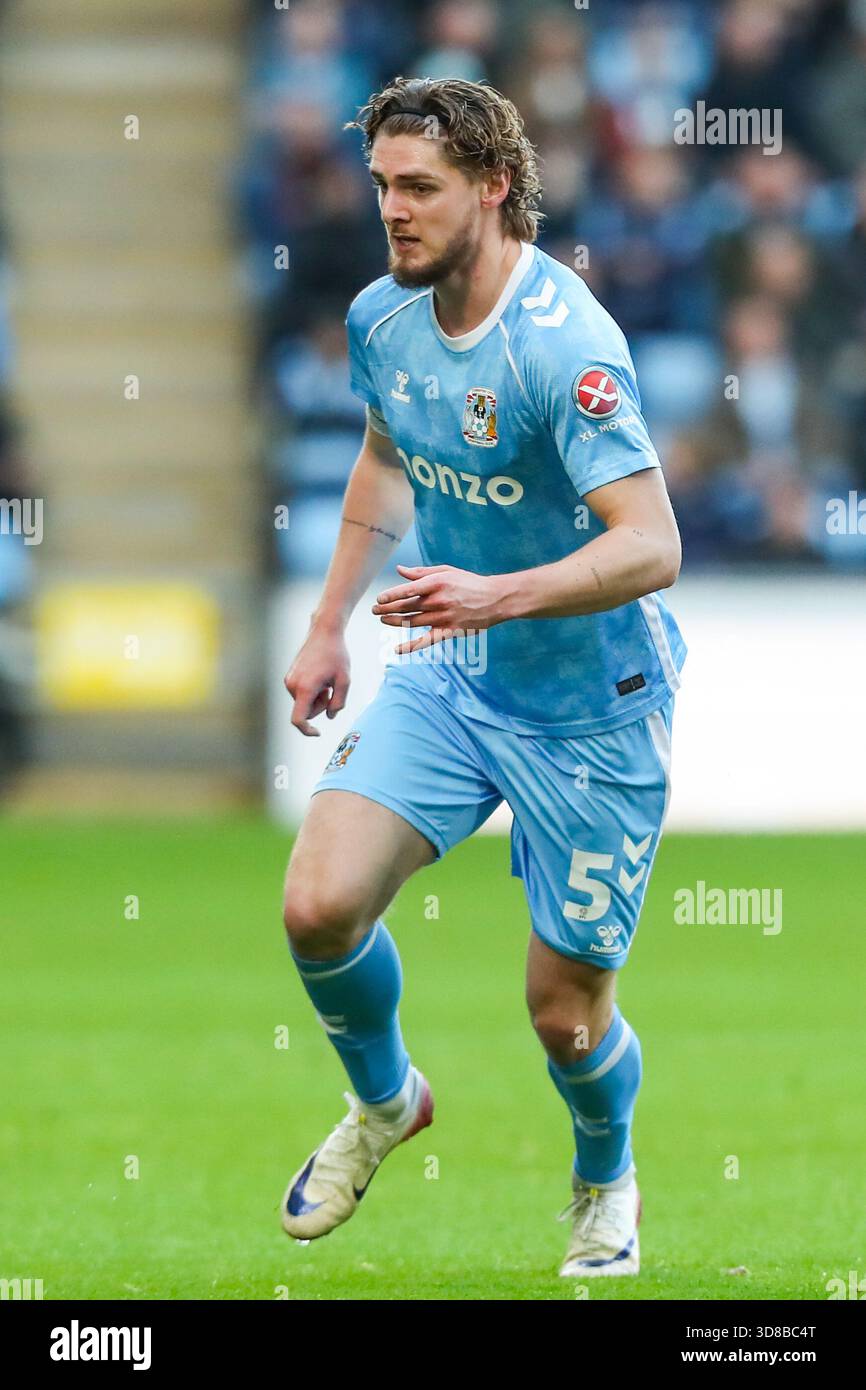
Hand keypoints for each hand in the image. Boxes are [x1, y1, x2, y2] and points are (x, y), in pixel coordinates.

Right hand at [284, 626, 350, 735]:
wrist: (324, 632)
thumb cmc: (336, 655)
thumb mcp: (344, 680)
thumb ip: (339, 702)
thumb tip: (330, 717)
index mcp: (305, 688)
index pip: (299, 719)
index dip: (307, 730)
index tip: (317, 733)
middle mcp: (292, 685)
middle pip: (306, 711)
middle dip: (320, 706)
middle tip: (331, 689)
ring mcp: (289, 680)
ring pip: (304, 703)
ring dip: (317, 698)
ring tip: (326, 680)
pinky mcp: (289, 676)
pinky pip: (301, 694)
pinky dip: (312, 691)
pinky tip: (320, 676)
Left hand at [372, 564, 507, 653]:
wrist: (495, 599)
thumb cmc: (468, 582)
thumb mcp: (446, 571)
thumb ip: (421, 573)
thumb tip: (399, 570)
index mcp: (437, 583)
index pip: (408, 590)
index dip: (391, 596)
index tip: (379, 599)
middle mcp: (439, 601)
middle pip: (407, 607)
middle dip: (387, 609)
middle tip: (374, 610)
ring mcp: (444, 617)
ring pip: (413, 622)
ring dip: (395, 622)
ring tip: (383, 620)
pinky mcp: (450, 631)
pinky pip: (427, 641)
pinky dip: (411, 647)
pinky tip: (397, 650)